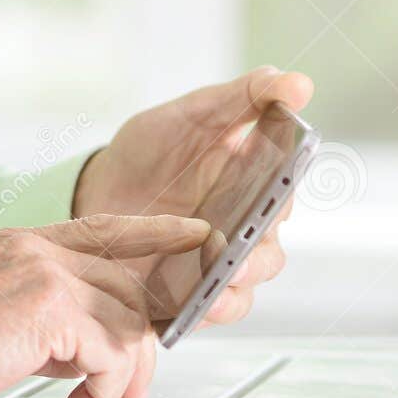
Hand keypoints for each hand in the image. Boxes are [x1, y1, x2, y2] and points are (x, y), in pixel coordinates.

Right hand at [0, 214, 210, 397]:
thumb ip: (47, 317)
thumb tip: (88, 350)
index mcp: (24, 244)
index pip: (104, 226)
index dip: (154, 231)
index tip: (192, 233)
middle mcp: (38, 249)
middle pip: (127, 286)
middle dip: (139, 346)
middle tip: (127, 392)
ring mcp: (46, 273)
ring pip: (127, 321)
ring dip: (120, 377)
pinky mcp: (51, 308)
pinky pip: (112, 352)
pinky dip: (104, 390)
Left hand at [71, 67, 313, 327]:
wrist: (98, 186)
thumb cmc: (155, 150)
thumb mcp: (195, 113)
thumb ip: (245, 97)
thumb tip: (299, 84)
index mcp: (255, 189)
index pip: (283, 199)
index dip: (282, 200)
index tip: (274, 195)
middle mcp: (242, 234)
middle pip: (268, 253)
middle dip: (257, 256)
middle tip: (238, 251)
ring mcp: (214, 268)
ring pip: (241, 289)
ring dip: (232, 289)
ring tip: (214, 282)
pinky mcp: (184, 295)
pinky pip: (201, 313)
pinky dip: (199, 311)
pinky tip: (188, 303)